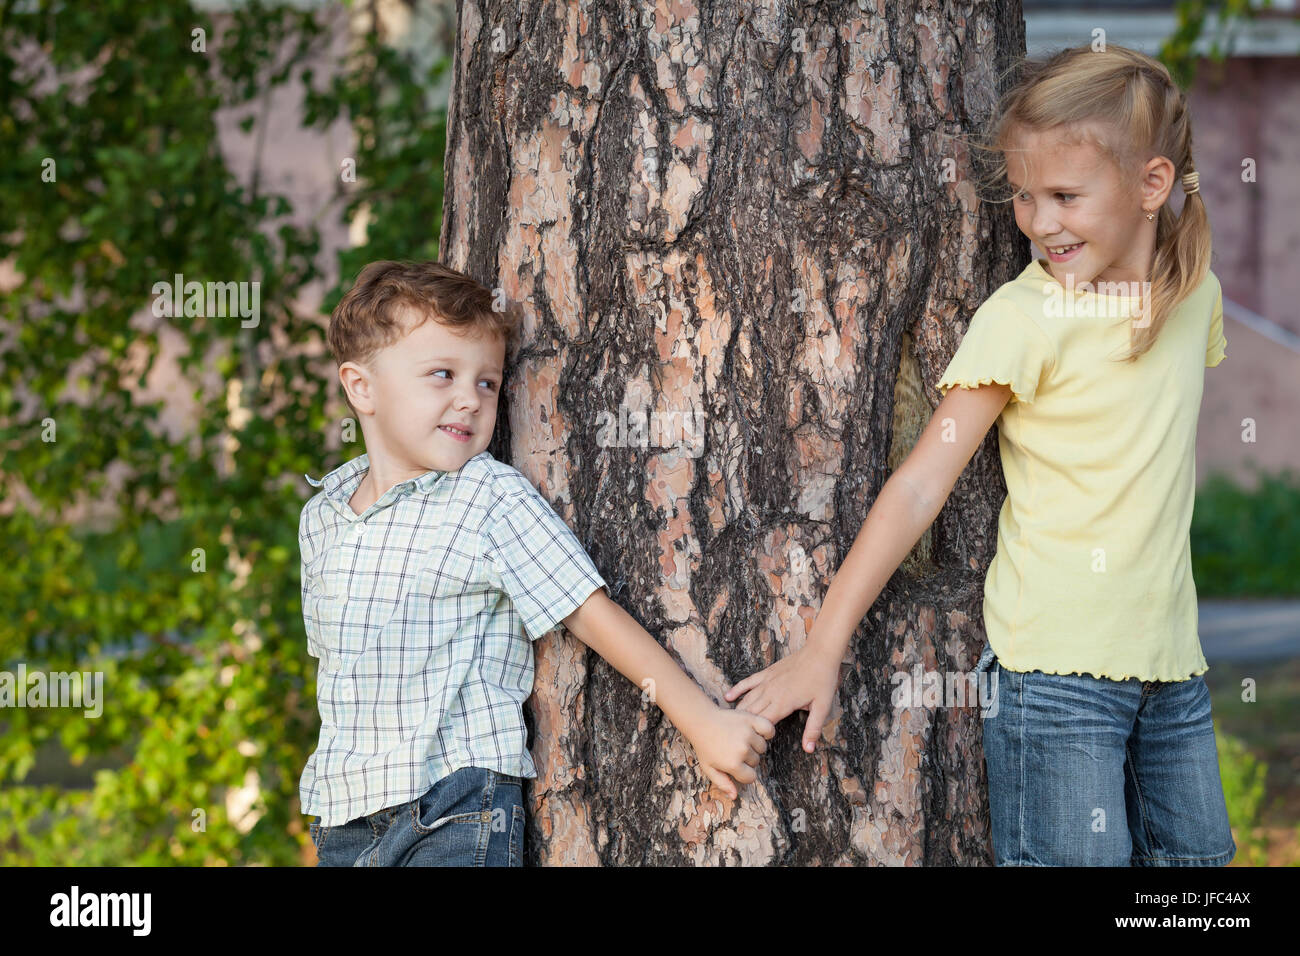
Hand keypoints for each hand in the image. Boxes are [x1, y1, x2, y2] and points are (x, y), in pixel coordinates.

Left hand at [688, 706, 774, 799]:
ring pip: (762, 747)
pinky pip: (769, 729)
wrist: (701, 721)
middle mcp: (742, 750)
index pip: (751, 777)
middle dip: (747, 758)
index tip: (736, 766)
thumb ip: (722, 783)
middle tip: (734, 749)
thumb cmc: (704, 746)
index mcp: (732, 764)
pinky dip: (767, 732)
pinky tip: (757, 732)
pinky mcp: (751, 720)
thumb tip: (735, 797)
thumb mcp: (708, 768)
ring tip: (741, 740)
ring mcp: (748, 734)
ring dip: (755, 745)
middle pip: (756, 761)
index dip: (744, 773)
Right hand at [724, 643, 841, 753]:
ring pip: (747, 699)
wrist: (819, 653)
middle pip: (751, 713)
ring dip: (738, 712)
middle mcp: (771, 693)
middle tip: (734, 738)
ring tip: (729, 724)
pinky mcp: (766, 672)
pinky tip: (728, 697)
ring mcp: (767, 682)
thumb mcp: (822, 707)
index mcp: (783, 704)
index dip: (757, 736)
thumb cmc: (822, 680)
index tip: (752, 745)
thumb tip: (809, 749)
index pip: (764, 724)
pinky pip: (747, 682)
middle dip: (743, 727)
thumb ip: (813, 729)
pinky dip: (737, 690)